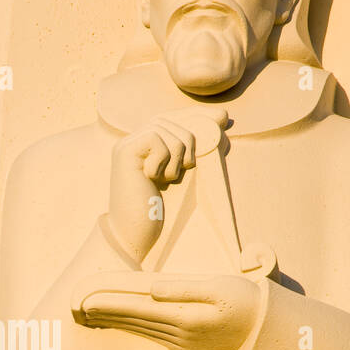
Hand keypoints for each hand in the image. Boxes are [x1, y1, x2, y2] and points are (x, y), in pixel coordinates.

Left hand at [79, 272, 260, 349]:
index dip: (110, 304)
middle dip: (105, 313)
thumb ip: (185, 288)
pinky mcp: (188, 348)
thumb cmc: (248, 302)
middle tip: (76, 307)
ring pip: (141, 330)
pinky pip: (153, 336)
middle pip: (134, 320)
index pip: (138, 308)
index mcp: (185, 318)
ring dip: (115, 322)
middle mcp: (180, 335)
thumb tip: (153, 289)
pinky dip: (134, 328)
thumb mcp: (220, 288)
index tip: (85, 301)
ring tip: (91, 314)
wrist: (272, 333)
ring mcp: (183, 344)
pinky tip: (123, 323)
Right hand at [105, 111, 226, 264]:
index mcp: (144, 145)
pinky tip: (153, 179)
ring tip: (166, 179)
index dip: (196, 115)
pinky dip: (164, 162)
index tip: (225, 117)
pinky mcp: (125, 152)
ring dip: (177, 158)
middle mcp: (133, 141)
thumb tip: (222, 116)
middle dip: (189, 141)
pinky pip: (158, 140)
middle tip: (184, 170)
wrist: (135, 234)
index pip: (172, 117)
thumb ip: (199, 146)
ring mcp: (127, 145)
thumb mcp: (185, 172)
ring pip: (168, 131)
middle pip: (172, 120)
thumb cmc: (160, 211)